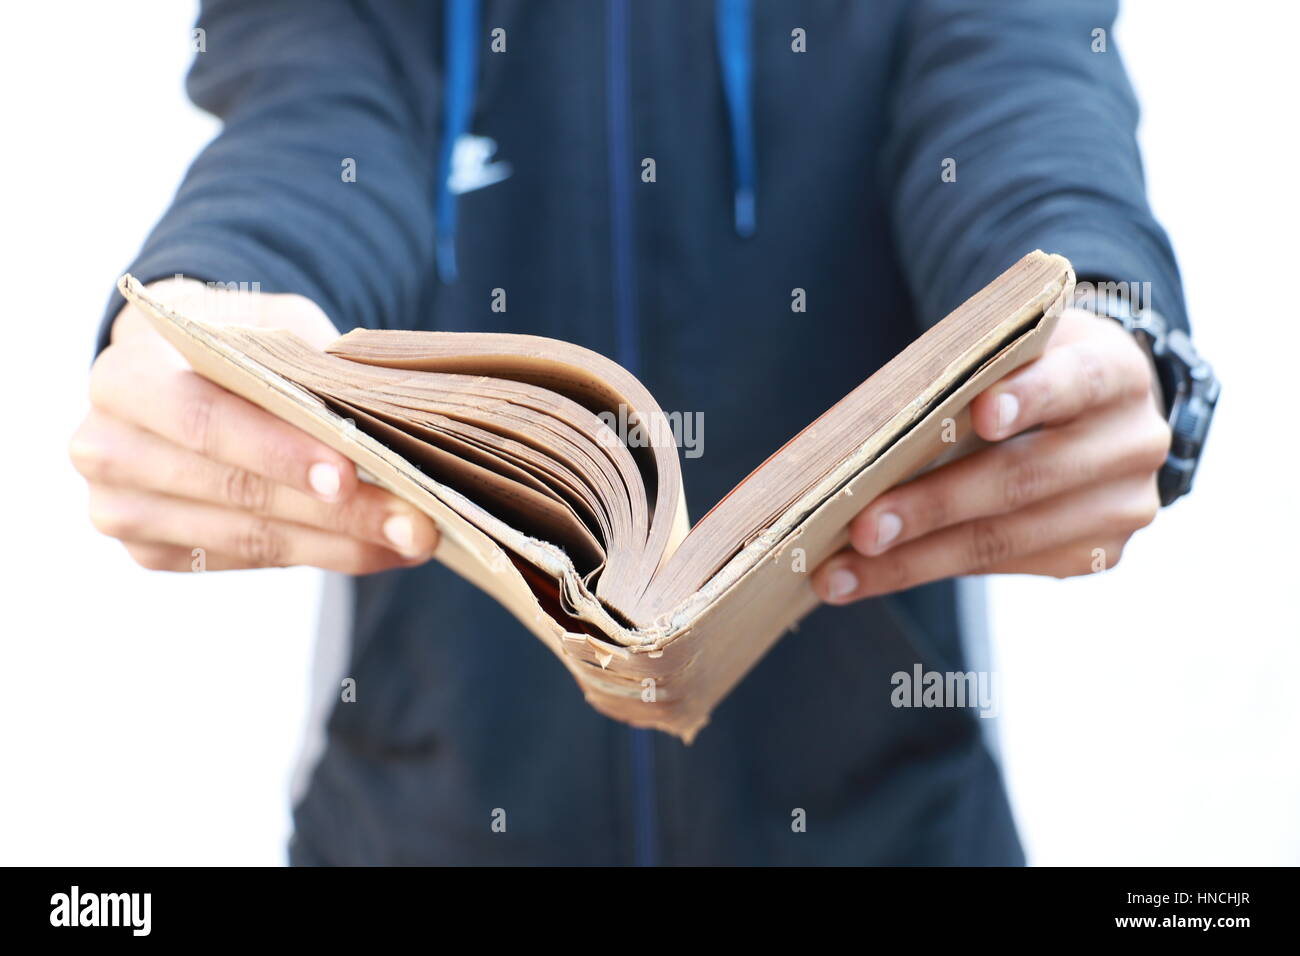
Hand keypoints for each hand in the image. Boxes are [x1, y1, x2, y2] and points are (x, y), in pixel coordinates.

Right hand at [70, 277, 438, 572]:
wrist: (176, 366)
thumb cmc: (233, 339)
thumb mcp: (268, 324)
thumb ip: (309, 363)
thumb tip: (385, 415)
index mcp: (125, 376)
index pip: (203, 420)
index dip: (276, 451)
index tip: (349, 473)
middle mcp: (107, 447)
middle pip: (236, 491)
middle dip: (337, 512)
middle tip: (415, 523)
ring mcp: (122, 508)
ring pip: (249, 538)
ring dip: (343, 545)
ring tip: (414, 540)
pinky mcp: (150, 550)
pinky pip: (248, 559)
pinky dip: (322, 554)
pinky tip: (379, 548)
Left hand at [813, 307, 1169, 603]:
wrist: (1101, 410)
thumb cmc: (1031, 371)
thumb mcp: (1017, 348)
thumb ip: (973, 373)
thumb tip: (874, 433)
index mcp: (1116, 371)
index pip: (1077, 382)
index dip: (1030, 397)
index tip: (981, 414)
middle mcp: (1132, 443)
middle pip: (1023, 479)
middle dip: (934, 505)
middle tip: (862, 528)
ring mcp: (1122, 507)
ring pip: (1005, 538)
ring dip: (913, 559)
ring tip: (842, 573)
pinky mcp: (1098, 553)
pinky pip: (1005, 564)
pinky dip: (930, 569)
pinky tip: (872, 576)